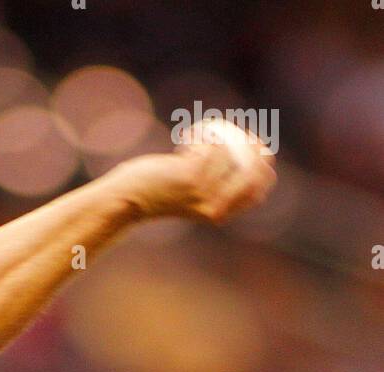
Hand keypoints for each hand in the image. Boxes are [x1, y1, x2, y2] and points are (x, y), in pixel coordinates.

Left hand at [110, 118, 276, 223]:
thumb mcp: (195, 192)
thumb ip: (220, 181)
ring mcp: (205, 192)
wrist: (131, 199)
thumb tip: (256, 152)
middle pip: (254, 170)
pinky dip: (202, 134)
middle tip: (241, 135)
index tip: (256, 148)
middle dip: (253, 148)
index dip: (264, 165)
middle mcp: (216, 206)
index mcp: (221, 213)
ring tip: (202, 137)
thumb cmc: (161, 192)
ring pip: (232, 153)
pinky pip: (213, 143)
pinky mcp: (193, 176)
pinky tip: (189, 137)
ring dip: (221, 136)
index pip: (259, 189)